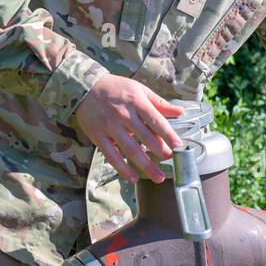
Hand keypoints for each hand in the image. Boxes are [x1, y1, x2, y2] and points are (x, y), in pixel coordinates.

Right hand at [70, 75, 184, 182]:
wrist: (85, 87)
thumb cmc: (117, 88)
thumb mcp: (140, 89)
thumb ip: (159, 103)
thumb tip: (180, 112)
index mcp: (136, 102)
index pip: (155, 120)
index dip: (168, 134)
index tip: (178, 146)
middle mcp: (123, 115)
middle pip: (145, 137)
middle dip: (160, 151)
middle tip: (171, 161)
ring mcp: (110, 127)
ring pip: (130, 149)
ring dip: (145, 165)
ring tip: (158, 177)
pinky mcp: (98, 136)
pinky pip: (111, 156)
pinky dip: (122, 168)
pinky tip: (133, 178)